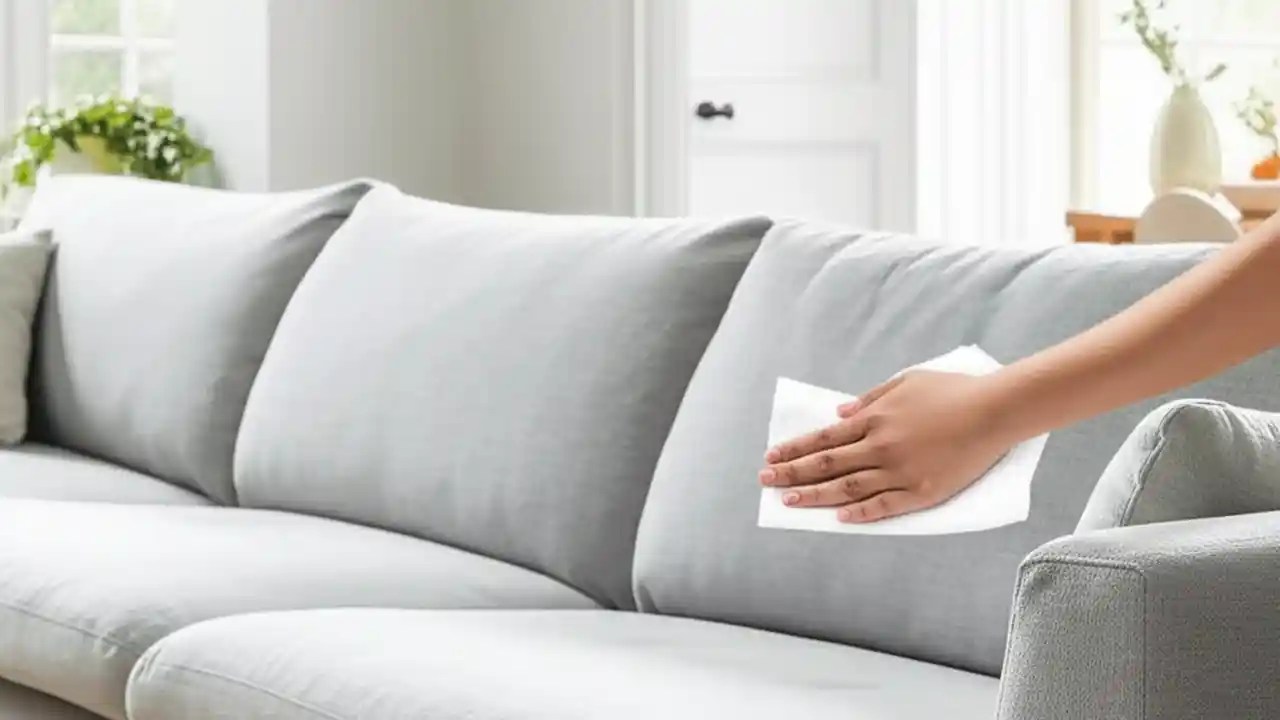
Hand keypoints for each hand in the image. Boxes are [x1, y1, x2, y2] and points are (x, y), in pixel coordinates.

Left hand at [759, 370, 1014, 522]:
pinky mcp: (923, 492)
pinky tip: (839, 518)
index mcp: (874, 419)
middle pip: (827, 464)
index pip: (823, 438)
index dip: (795, 450)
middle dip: (792, 473)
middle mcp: (880, 447)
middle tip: (765, 483)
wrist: (994, 410)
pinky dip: (860, 513)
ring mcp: (900, 472)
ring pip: (848, 489)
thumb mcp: (906, 382)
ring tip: (790, 502)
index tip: (772, 458)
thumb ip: (870, 399)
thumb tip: (839, 413)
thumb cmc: (953, 391)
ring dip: (816, 496)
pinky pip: (885, 506)